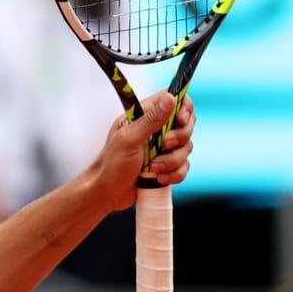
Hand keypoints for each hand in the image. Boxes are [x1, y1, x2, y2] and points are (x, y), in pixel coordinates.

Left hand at [87, 90, 195, 211]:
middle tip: (163, 145)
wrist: (106, 194)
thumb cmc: (110, 165)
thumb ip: (150, 119)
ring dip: (173, 160)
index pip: (173, 99)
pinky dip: (175, 174)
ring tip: (153, 168)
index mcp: (142, 116)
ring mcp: (161, 149)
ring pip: (186, 148)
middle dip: (179, 138)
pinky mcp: (165, 165)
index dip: (183, 107)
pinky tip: (159, 178)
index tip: (180, 120)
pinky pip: (183, 166)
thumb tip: (170, 97)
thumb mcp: (129, 139)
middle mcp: (154, 130)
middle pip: (185, 124)